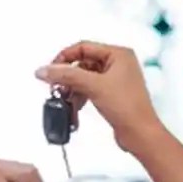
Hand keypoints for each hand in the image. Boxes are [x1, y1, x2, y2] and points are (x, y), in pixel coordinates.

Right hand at [34, 40, 164, 151]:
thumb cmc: (126, 107)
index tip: (51, 71)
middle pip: (82, 63)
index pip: (83, 47)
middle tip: (56, 87)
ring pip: (84, 77)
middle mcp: (118, 64)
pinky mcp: (112, 94)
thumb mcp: (93, 86)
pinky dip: (80, 96)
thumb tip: (43, 70)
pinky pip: (89, 89)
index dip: (64, 58)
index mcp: (118, 54)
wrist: (140, 134)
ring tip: (65, 100)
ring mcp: (115, 79)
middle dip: (68, 76)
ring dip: (72, 88)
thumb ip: (66, 75)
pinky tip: (75, 107)